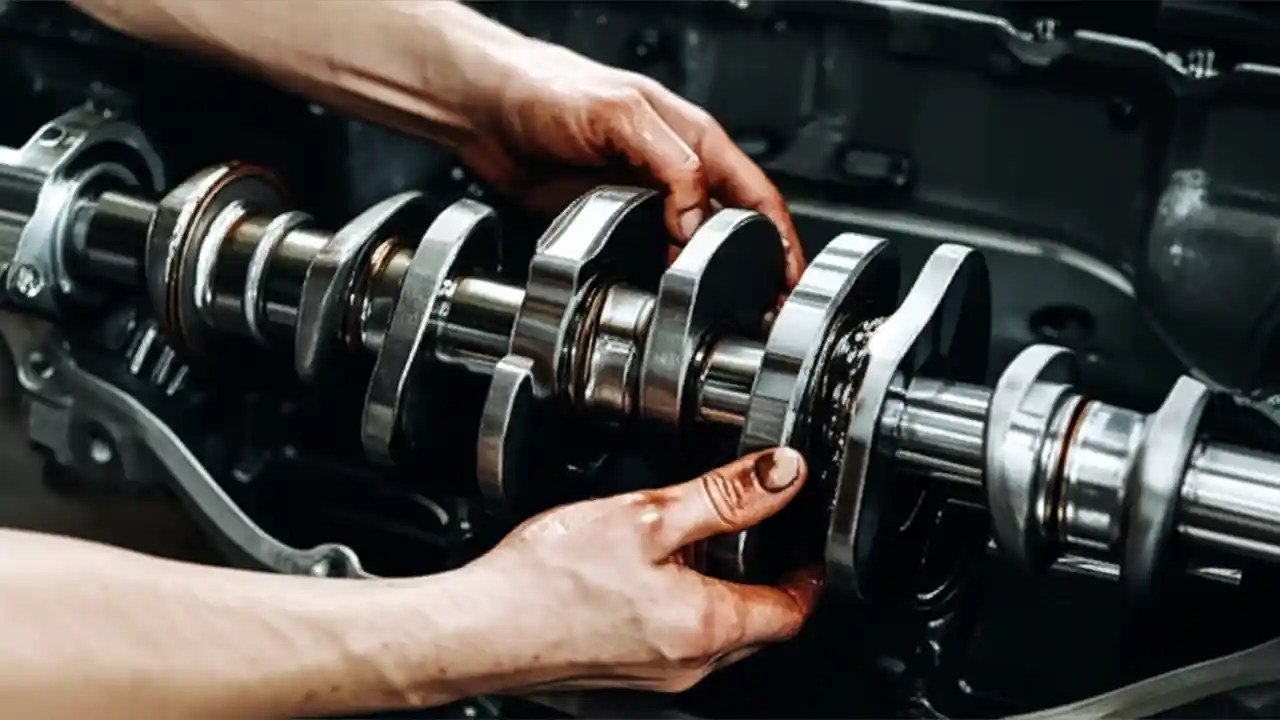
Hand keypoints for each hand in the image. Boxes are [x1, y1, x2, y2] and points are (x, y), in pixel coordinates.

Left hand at [460, 41, 805, 287]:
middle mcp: (675, 173)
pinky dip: (661, 283)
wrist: (486, 109)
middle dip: (754, 269)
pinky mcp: (612, 223)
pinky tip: (665, 302)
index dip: (781, 238)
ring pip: (690, 249)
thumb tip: (697, 219)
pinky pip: (647, 259)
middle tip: (766, 311)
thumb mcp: (621, 114)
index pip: (755, 195)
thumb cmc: (550, 88)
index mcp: (693, 140)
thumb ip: (670, 163)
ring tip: (720, 315)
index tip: (794, 279)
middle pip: (730, 229)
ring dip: (705, 281)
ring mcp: (644, 200)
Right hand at [464, 447, 820, 694]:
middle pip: (756, 624)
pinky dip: (677, 604)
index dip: (809, 577)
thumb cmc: (547, 581)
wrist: (474, 628)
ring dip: (716, 587)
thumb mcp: (648, 516)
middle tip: (756, 529)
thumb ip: (723, 494)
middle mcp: (687, 664)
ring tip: (691, 541)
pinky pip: (672, 638)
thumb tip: (782, 474)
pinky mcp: (620, 672)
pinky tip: (641, 571)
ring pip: (712, 631)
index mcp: (707, 627)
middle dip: (763, 577)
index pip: (792, 611)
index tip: (810, 547)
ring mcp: (652, 674)